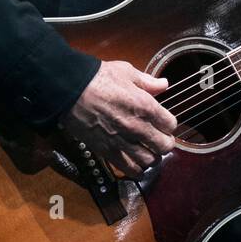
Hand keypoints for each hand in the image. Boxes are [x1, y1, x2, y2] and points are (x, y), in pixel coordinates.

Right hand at [59, 61, 177, 177]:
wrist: (69, 90)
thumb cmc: (98, 78)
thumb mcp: (126, 72)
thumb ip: (148, 82)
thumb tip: (164, 84)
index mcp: (145, 105)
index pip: (171, 124)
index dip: (169, 124)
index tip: (164, 122)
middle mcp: (137, 126)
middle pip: (164, 146)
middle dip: (165, 143)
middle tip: (160, 139)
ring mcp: (122, 141)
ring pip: (149, 160)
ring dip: (152, 157)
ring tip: (148, 151)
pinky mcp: (107, 151)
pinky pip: (129, 169)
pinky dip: (136, 170)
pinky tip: (137, 164)